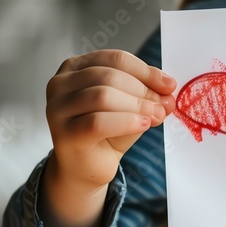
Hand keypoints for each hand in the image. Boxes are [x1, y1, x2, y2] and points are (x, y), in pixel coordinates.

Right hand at [45, 50, 176, 187]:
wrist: (89, 167)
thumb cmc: (107, 132)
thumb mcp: (131, 106)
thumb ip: (147, 94)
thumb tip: (168, 89)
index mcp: (75, 68)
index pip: (114, 59)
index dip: (145, 71)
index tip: (169, 85)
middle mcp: (60, 84)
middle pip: (109, 76)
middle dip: (142, 90)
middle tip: (163, 105)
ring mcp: (57, 108)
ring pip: (102, 96)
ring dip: (137, 106)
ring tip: (156, 116)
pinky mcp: (63, 133)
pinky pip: (97, 122)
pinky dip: (126, 121)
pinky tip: (143, 125)